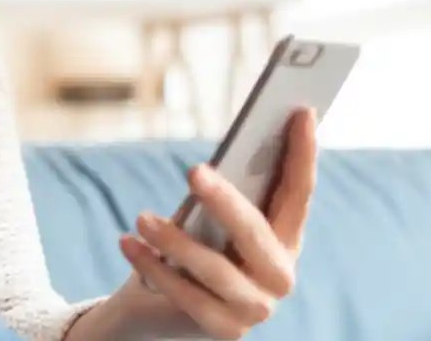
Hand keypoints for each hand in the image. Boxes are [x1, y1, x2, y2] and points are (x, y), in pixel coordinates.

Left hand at [81, 108, 317, 339]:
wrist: (156, 307)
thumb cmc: (187, 245)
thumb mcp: (203, 216)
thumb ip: (216, 194)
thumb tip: (212, 161)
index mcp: (285, 240)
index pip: (299, 194)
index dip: (303, 154)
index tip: (301, 111)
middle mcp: (280, 276)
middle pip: (257, 234)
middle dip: (225, 201)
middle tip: (192, 170)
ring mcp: (256, 308)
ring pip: (216, 270)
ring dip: (175, 241)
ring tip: (141, 218)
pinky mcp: (223, 330)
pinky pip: (186, 296)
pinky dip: (153, 267)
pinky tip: (128, 244)